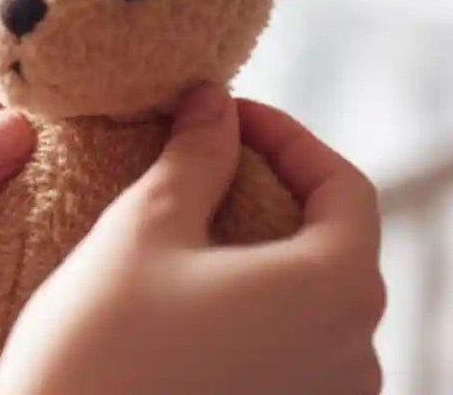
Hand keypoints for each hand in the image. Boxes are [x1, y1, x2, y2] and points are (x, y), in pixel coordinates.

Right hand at [0, 84, 385, 394]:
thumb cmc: (100, 342)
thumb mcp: (145, 226)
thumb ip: (196, 155)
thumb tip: (214, 101)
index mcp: (334, 288)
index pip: (343, 186)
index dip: (286, 137)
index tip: (224, 115)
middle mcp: (352, 351)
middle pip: (335, 244)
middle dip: (278, 189)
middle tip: (208, 156)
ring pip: (313, 300)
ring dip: (266, 249)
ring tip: (196, 220)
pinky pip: (292, 348)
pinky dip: (258, 305)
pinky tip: (196, 290)